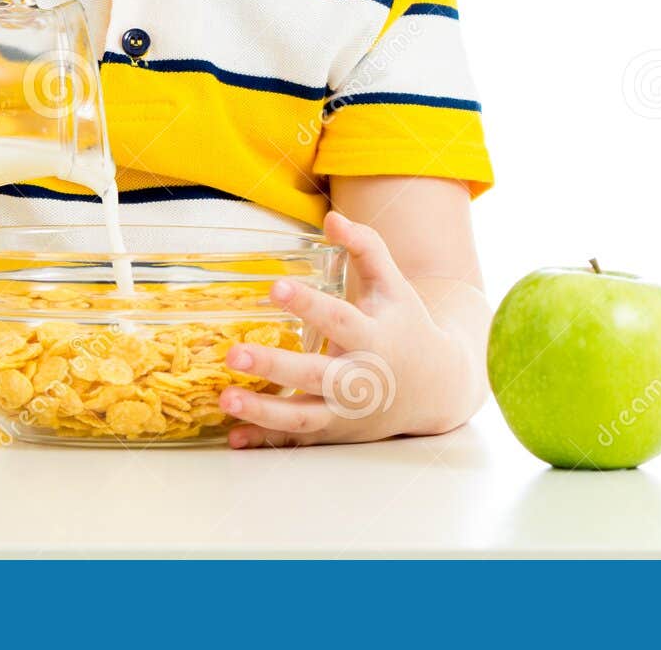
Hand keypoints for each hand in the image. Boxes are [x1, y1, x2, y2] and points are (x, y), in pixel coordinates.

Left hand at [219, 210, 483, 446]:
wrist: (436, 387)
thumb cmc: (406, 326)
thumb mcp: (394, 286)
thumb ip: (367, 248)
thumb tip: (332, 217)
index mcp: (373, 338)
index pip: (339, 320)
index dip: (308, 304)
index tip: (276, 287)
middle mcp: (359, 380)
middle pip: (314, 376)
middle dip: (275, 367)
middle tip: (234, 355)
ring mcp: (347, 412)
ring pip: (302, 418)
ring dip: (262, 413)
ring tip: (224, 399)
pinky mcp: (335, 432)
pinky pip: (296, 441)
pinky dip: (265, 442)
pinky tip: (233, 438)